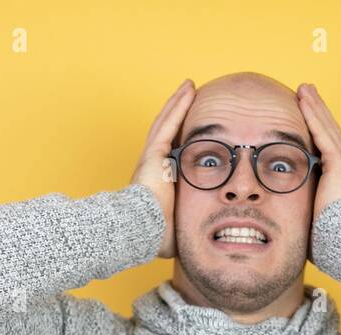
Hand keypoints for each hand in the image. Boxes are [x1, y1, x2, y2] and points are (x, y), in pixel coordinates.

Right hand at [131, 79, 195, 258]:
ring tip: (189, 87)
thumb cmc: (153, 237)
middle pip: (166, 133)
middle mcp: (151, 166)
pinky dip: (179, 106)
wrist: (139, 232)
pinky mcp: (154, 153)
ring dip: (178, 104)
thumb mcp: (174, 227)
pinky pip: (169, 124)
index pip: (170, 156)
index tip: (191, 132)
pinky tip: (189, 90)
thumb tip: (201, 240)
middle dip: (177, 115)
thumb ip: (186, 225)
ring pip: (166, 123)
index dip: (179, 141)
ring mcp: (151, 158)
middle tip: (189, 98)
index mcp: (155, 182)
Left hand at [297, 83, 340, 224]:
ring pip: (326, 127)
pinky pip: (324, 133)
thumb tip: (275, 211)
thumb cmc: (324, 238)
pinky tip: (304, 100)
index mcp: (334, 179)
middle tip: (305, 90)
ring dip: (314, 106)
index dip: (314, 127)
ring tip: (304, 88)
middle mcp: (340, 168)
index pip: (324, 146)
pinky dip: (314, 115)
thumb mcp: (307, 216)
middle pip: (327, 130)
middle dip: (316, 110)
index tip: (303, 112)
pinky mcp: (338, 164)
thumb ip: (297, 206)